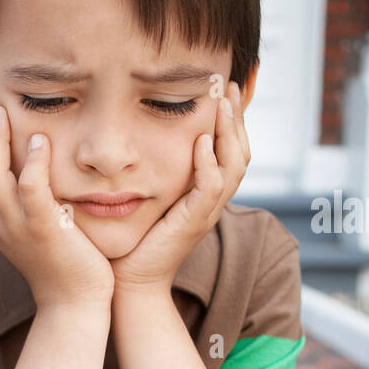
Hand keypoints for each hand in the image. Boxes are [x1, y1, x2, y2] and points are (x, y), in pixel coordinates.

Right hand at [0, 99, 113, 309]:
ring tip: (3, 112)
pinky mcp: (45, 230)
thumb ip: (25, 201)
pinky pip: (31, 190)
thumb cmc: (61, 263)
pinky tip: (40, 140)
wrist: (74, 303)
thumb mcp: (33, 228)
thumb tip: (27, 171)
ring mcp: (18, 227)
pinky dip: (32, 162)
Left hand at [110, 80, 251, 295]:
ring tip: (222, 104)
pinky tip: (202, 142)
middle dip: (237, 119)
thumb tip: (138, 139)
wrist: (128, 282)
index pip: (229, 151)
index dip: (230, 122)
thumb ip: (152, 172)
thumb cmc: (131, 242)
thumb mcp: (146, 198)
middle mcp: (211, 202)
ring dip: (230, 133)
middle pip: (240, 153)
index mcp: (203, 194)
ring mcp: (205, 213)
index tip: (222, 90)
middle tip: (230, 87)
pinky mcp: (193, 223)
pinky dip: (210, 164)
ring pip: (233, 167)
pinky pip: (210, 189)